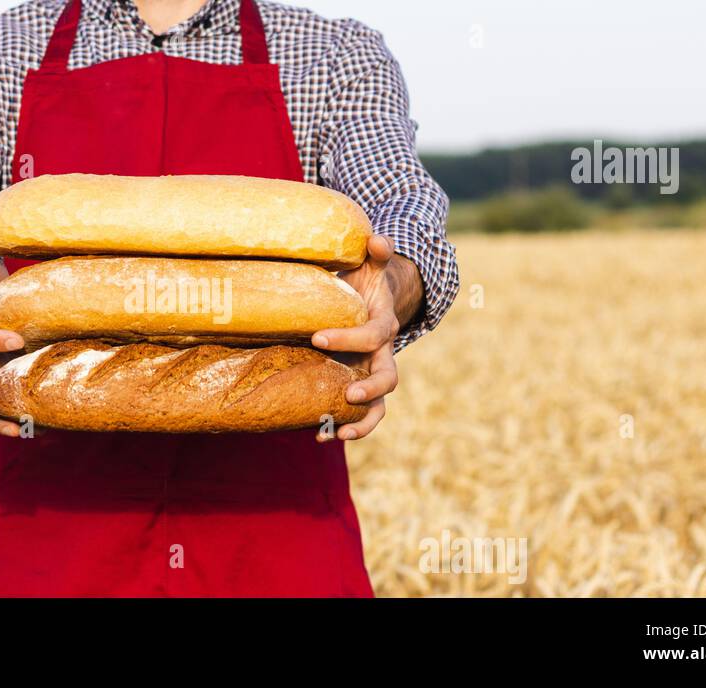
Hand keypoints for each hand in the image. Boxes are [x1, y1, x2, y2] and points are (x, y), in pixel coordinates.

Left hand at [311, 235, 422, 441]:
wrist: (370, 300)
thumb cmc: (365, 279)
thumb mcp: (371, 262)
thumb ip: (375, 251)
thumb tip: (377, 239)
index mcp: (383, 325)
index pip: (374, 334)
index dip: (349, 337)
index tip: (317, 337)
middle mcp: (381, 354)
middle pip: (388, 377)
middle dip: (371, 388)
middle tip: (348, 393)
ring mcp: (370, 374)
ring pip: (377, 406)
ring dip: (361, 422)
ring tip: (337, 433)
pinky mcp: (356, 385)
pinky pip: (356, 412)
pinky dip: (340, 426)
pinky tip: (318, 436)